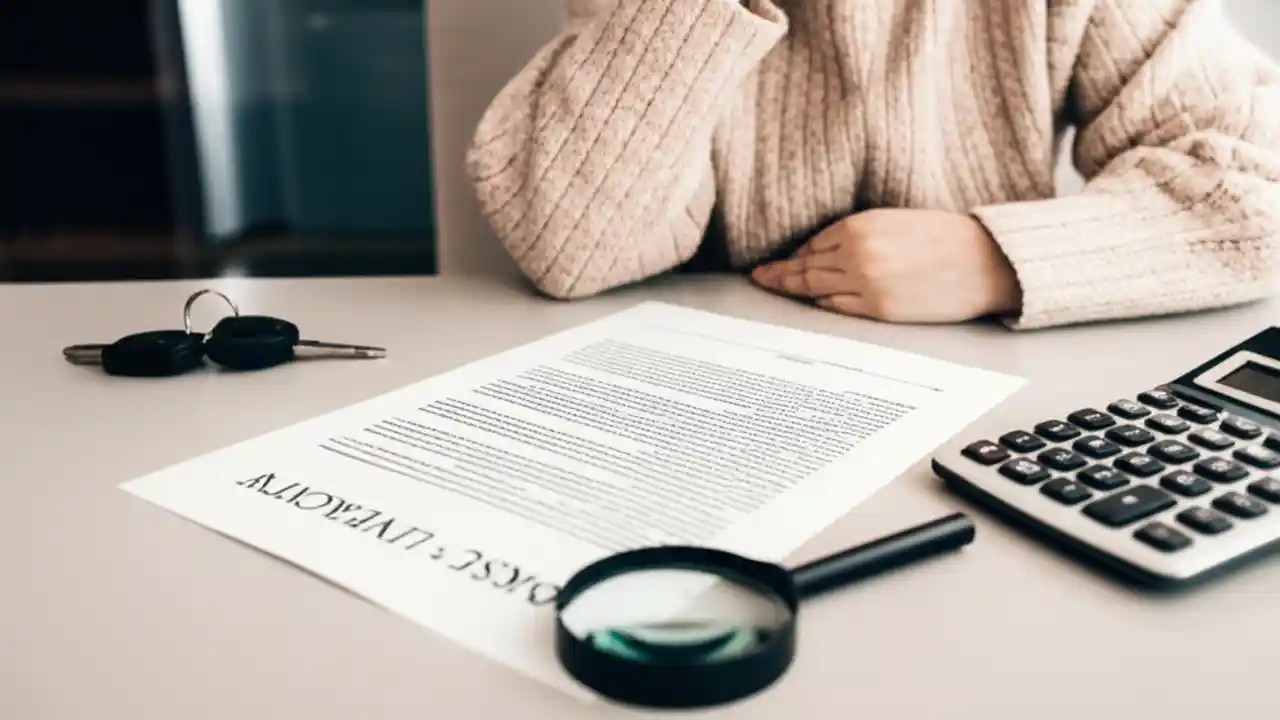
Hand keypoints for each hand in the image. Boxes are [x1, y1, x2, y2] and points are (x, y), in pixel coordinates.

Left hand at [750, 208, 1021, 322]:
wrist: (985, 261)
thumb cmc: (945, 237)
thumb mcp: (895, 221)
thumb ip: (859, 234)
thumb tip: (824, 252)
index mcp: (860, 225)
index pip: (816, 242)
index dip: (799, 253)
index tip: (783, 259)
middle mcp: (856, 254)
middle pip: (806, 266)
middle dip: (781, 273)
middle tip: (759, 277)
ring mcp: (865, 284)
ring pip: (815, 287)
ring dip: (793, 288)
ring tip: (773, 288)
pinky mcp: (878, 309)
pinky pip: (837, 306)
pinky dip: (821, 303)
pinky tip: (811, 302)